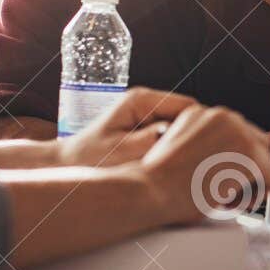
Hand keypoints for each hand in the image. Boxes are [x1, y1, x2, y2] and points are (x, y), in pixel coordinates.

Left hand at [57, 88, 196, 168]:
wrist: (66, 164)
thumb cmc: (88, 159)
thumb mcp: (121, 152)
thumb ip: (151, 142)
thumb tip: (181, 137)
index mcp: (142, 100)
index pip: (189, 107)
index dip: (200, 130)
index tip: (202, 154)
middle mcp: (147, 102)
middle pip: (188, 116)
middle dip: (193, 139)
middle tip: (193, 166)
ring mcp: (146, 114)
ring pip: (181, 128)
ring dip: (182, 147)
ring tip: (180, 169)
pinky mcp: (145, 128)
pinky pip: (170, 137)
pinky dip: (173, 151)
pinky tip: (169, 169)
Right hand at [139, 105, 269, 224]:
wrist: (149, 190)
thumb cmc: (160, 180)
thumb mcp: (185, 152)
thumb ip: (212, 145)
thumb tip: (254, 143)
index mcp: (206, 113)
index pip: (238, 138)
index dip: (230, 164)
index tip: (212, 175)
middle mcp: (226, 116)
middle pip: (255, 150)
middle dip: (241, 173)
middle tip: (214, 189)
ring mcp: (240, 133)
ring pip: (264, 165)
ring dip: (246, 185)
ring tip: (218, 194)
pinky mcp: (251, 154)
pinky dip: (253, 196)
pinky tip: (226, 198)